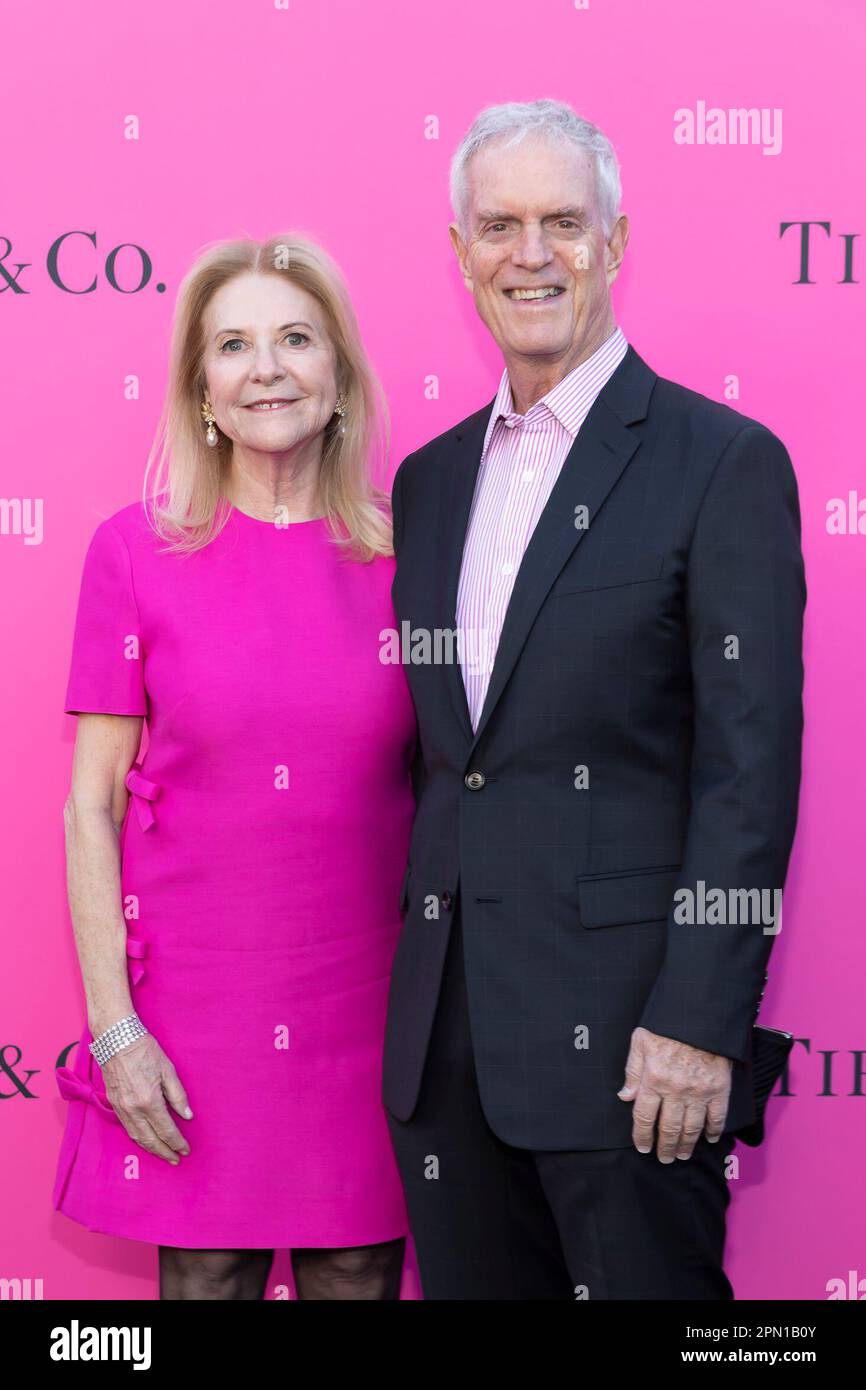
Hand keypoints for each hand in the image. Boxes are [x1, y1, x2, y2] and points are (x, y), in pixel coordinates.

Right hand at [101, 1035, 192, 1164]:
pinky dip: (138, 1138)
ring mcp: (121, 1108)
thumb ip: (178, 1096)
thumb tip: (187, 1116)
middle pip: (150, 1139)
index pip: (166, 1130)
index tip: (185, 1150)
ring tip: (163, 1154)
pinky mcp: (113, 1104)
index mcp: (149, 1101)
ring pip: (136, 1137)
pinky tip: (146, 1140)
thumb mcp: (168, 1070)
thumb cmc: (145, 1051)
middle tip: (175, 1159)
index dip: (177, 1142)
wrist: (116, 1040)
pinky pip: (126, 1128)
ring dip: (150, 1148)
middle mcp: (133, 1109)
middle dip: (164, 1151)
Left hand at [617, 1027, 730, 1161]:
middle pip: (668, 1128)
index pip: (644, 1117)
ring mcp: (699, 1092)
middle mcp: (675, 1090)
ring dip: (686, 1145)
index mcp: (653, 1079)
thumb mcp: (640, 1042)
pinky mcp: (719, 1088)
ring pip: (691, 1128)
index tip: (643, 1147)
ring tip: (682, 1155)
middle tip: (664, 1158)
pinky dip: (713, 1131)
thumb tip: (625, 1097)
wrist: (700, 1013)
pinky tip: (709, 1139)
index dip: (642, 1136)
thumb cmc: (667, 1025)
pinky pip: (717, 1117)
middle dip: (665, 1147)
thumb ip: (632, 1071)